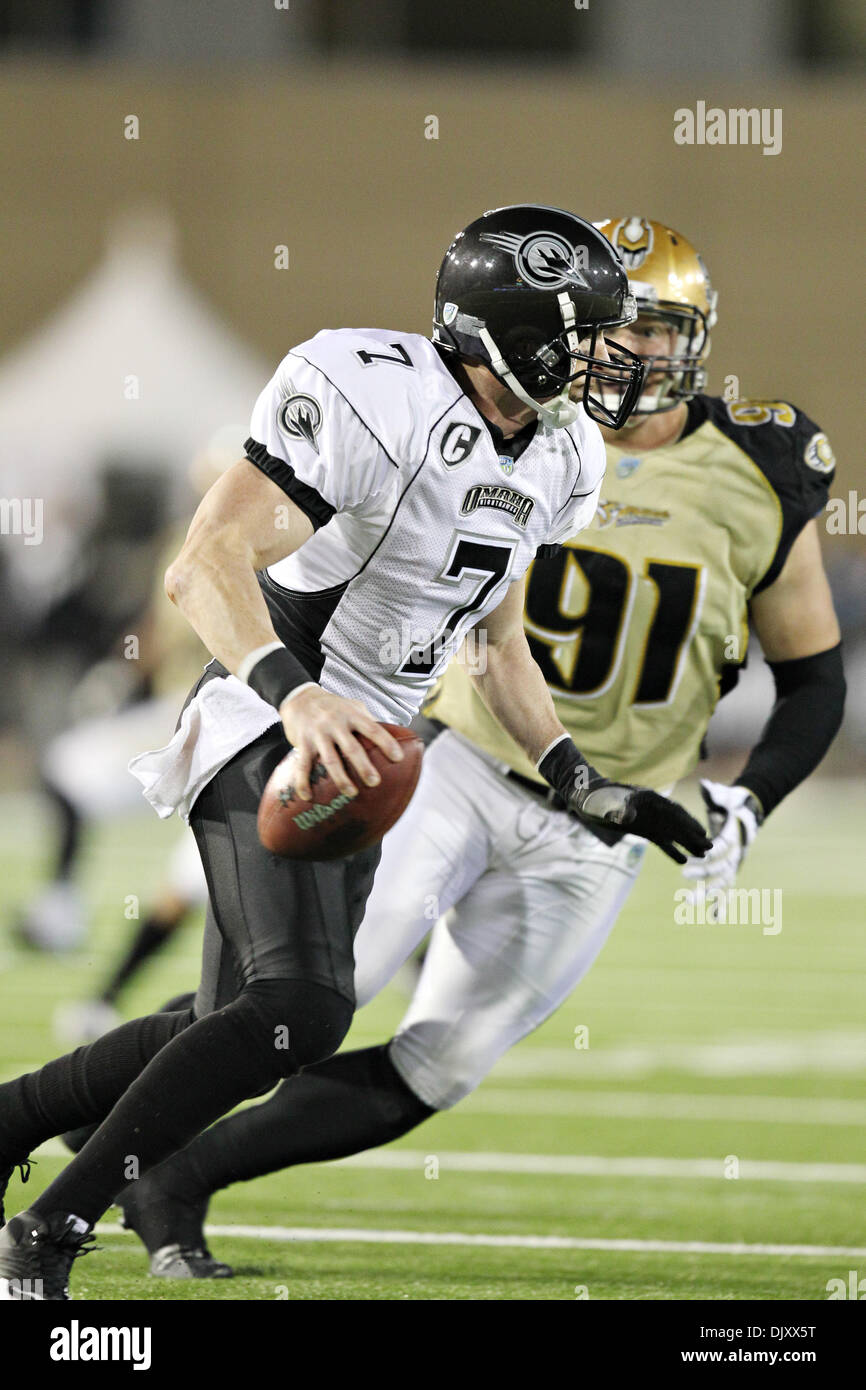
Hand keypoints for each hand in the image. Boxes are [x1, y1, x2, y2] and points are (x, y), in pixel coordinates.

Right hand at [279, 686, 402, 799]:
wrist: (300, 699)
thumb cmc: (333, 707)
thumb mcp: (352, 707)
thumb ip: (368, 721)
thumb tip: (392, 740)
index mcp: (352, 715)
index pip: (373, 729)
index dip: (386, 743)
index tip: (398, 759)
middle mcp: (335, 723)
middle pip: (352, 748)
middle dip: (364, 766)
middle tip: (375, 782)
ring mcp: (318, 733)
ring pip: (330, 759)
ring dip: (341, 778)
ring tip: (351, 792)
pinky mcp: (303, 743)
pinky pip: (303, 765)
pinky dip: (304, 782)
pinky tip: (308, 796)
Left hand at [570, 778, 713, 864]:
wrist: (585, 799)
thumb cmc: (593, 798)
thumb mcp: (602, 803)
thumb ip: (615, 810)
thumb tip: (626, 819)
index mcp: (647, 798)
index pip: (671, 810)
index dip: (686, 822)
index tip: (700, 832)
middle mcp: (652, 809)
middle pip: (676, 821)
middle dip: (692, 834)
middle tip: (710, 846)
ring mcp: (648, 819)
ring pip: (672, 832)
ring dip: (687, 843)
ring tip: (703, 854)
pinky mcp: (643, 828)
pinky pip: (661, 840)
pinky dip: (671, 850)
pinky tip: (683, 860)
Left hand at [681, 780, 762, 893]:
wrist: (747, 816)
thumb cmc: (731, 805)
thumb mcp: (724, 797)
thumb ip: (715, 793)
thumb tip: (704, 784)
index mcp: (731, 839)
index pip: (717, 849)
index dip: (705, 855)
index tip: (691, 858)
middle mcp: (735, 855)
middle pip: (718, 868)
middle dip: (702, 875)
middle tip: (684, 877)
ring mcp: (734, 865)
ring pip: (721, 883)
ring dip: (707, 895)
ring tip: (688, 904)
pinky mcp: (732, 872)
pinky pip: (727, 890)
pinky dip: (724, 904)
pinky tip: (716, 918)